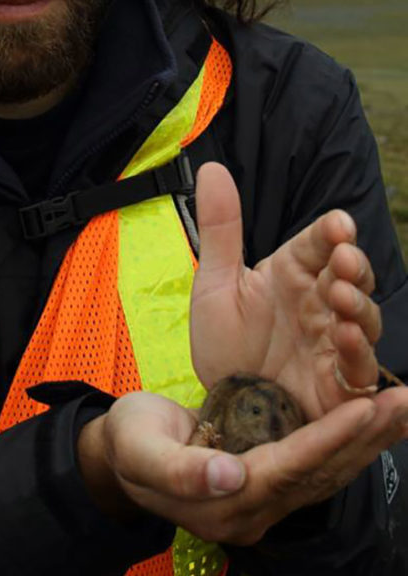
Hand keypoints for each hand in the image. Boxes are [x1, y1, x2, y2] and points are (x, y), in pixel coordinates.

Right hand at [77, 388, 407, 544]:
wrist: (124, 456)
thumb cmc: (130, 444)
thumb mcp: (141, 450)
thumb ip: (182, 471)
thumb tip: (231, 476)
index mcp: (224, 504)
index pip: (288, 470)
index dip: (328, 439)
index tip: (365, 407)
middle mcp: (256, 511)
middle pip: (321, 476)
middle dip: (364, 439)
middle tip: (403, 401)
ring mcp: (266, 501)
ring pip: (327, 473)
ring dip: (367, 440)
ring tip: (401, 406)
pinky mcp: (272, 481)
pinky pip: (319, 464)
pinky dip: (349, 441)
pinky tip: (372, 418)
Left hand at [190, 163, 381, 419]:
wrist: (222, 407)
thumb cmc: (225, 346)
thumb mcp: (215, 285)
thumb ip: (220, 229)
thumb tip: (211, 168)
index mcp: (293, 274)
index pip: (321, 243)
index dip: (333, 232)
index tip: (338, 223)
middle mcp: (320, 304)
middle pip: (351, 276)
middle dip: (353, 265)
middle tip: (343, 258)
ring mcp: (333, 344)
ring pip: (363, 318)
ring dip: (359, 305)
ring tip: (342, 296)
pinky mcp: (339, 385)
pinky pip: (358, 368)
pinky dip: (358, 354)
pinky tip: (346, 339)